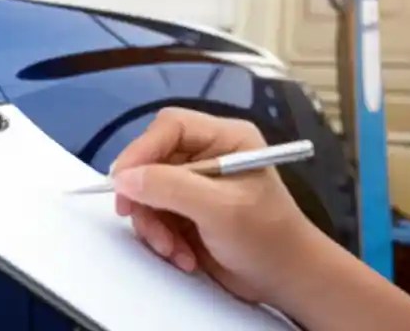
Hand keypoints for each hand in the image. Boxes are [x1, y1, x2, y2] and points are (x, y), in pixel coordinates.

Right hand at [108, 107, 324, 306]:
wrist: (287, 282)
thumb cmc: (267, 238)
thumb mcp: (219, 209)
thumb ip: (170, 188)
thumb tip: (123, 178)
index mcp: (225, 139)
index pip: (170, 127)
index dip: (142, 149)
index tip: (122, 179)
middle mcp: (207, 155)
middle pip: (152, 159)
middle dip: (146, 196)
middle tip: (137, 218)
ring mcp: (195, 184)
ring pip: (147, 191)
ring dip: (153, 224)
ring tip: (173, 249)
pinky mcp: (186, 210)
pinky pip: (154, 214)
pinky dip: (161, 237)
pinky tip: (183, 254)